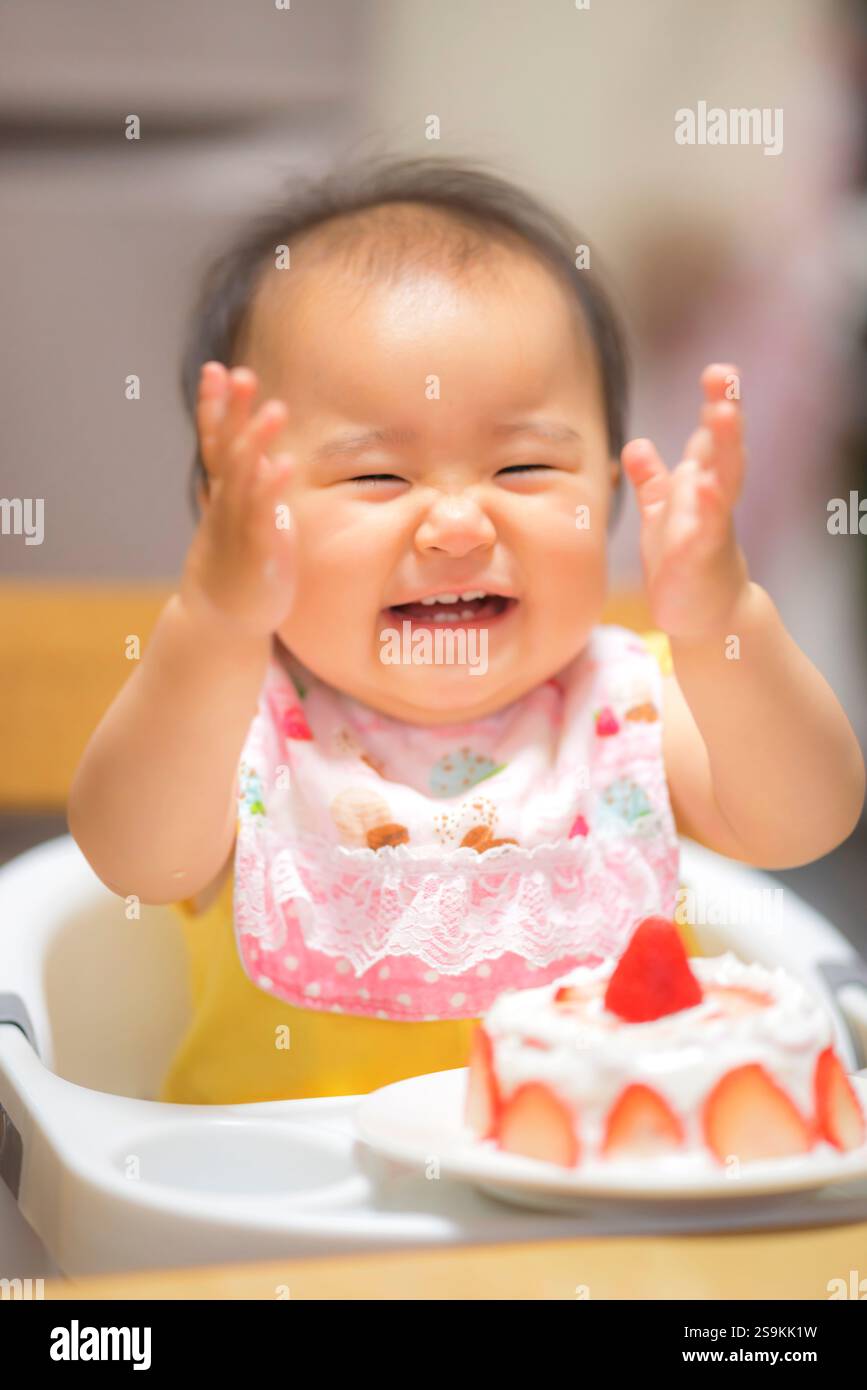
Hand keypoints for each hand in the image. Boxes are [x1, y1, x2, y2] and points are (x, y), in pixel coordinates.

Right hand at [180, 362, 295, 639]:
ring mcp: (238, 528)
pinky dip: (271, 489)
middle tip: (241, 373)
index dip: (215, 407)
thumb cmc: (236, 565)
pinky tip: (283, 464)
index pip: (215, 442)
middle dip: (234, 412)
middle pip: (227, 450)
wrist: (220, 621)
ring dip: (257, 441)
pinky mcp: (257, 553)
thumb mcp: (237, 520)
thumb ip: (244, 485)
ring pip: (244, 478)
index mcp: (224, 495)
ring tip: (275, 409)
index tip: (217, 369)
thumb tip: (255, 453)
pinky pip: (262, 516)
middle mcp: (226, 505)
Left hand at [620, 363, 750, 640]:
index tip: (720, 372)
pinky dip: (707, 507)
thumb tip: (636, 444)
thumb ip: (652, 478)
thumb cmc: (683, 559)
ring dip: (724, 446)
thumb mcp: (662, 513)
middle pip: (722, 448)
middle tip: (723, 375)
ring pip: (722, 480)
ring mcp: (710, 525)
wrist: (703, 614)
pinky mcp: (700, 556)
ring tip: (723, 413)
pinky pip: (705, 528)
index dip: (717, 404)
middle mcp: (711, 498)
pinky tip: (705, 486)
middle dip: (724, 411)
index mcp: (701, 483)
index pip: (710, 437)